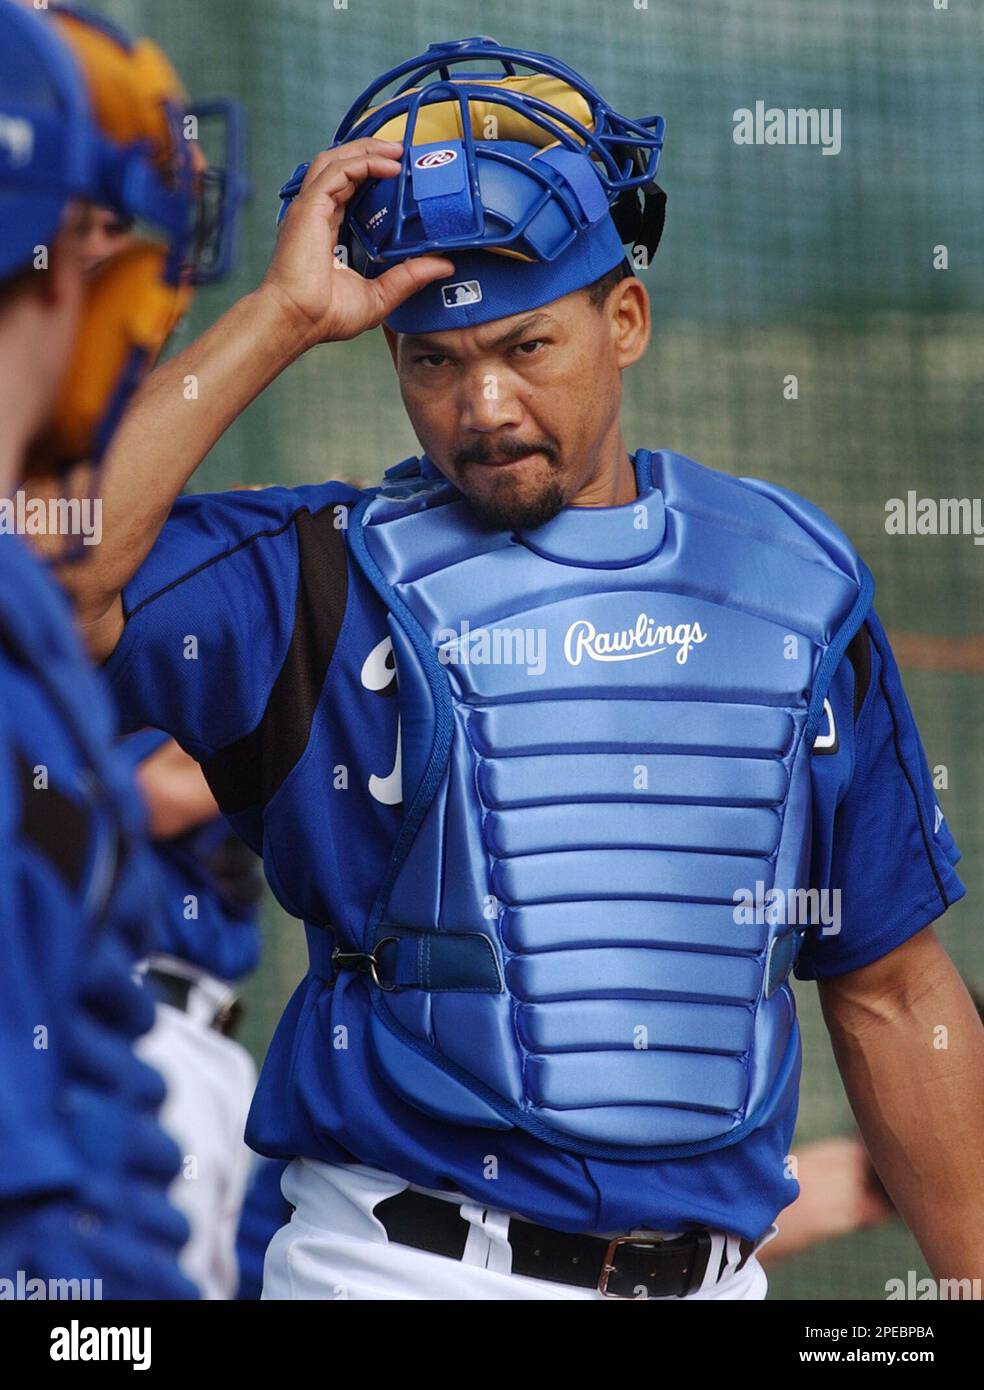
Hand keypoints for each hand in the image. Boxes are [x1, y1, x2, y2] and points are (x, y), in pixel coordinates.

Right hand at [259, 138, 453, 348]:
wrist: (298, 320)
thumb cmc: (325, 315)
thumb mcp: (380, 295)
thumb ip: (409, 277)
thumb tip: (444, 266)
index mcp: (327, 230)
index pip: (347, 190)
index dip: (371, 175)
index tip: (400, 173)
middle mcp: (316, 214)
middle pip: (341, 166)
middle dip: (371, 153)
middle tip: (402, 152)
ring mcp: (309, 207)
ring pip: (336, 160)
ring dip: (367, 150)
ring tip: (397, 150)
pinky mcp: (309, 207)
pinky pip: (338, 171)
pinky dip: (363, 162)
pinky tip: (388, 166)